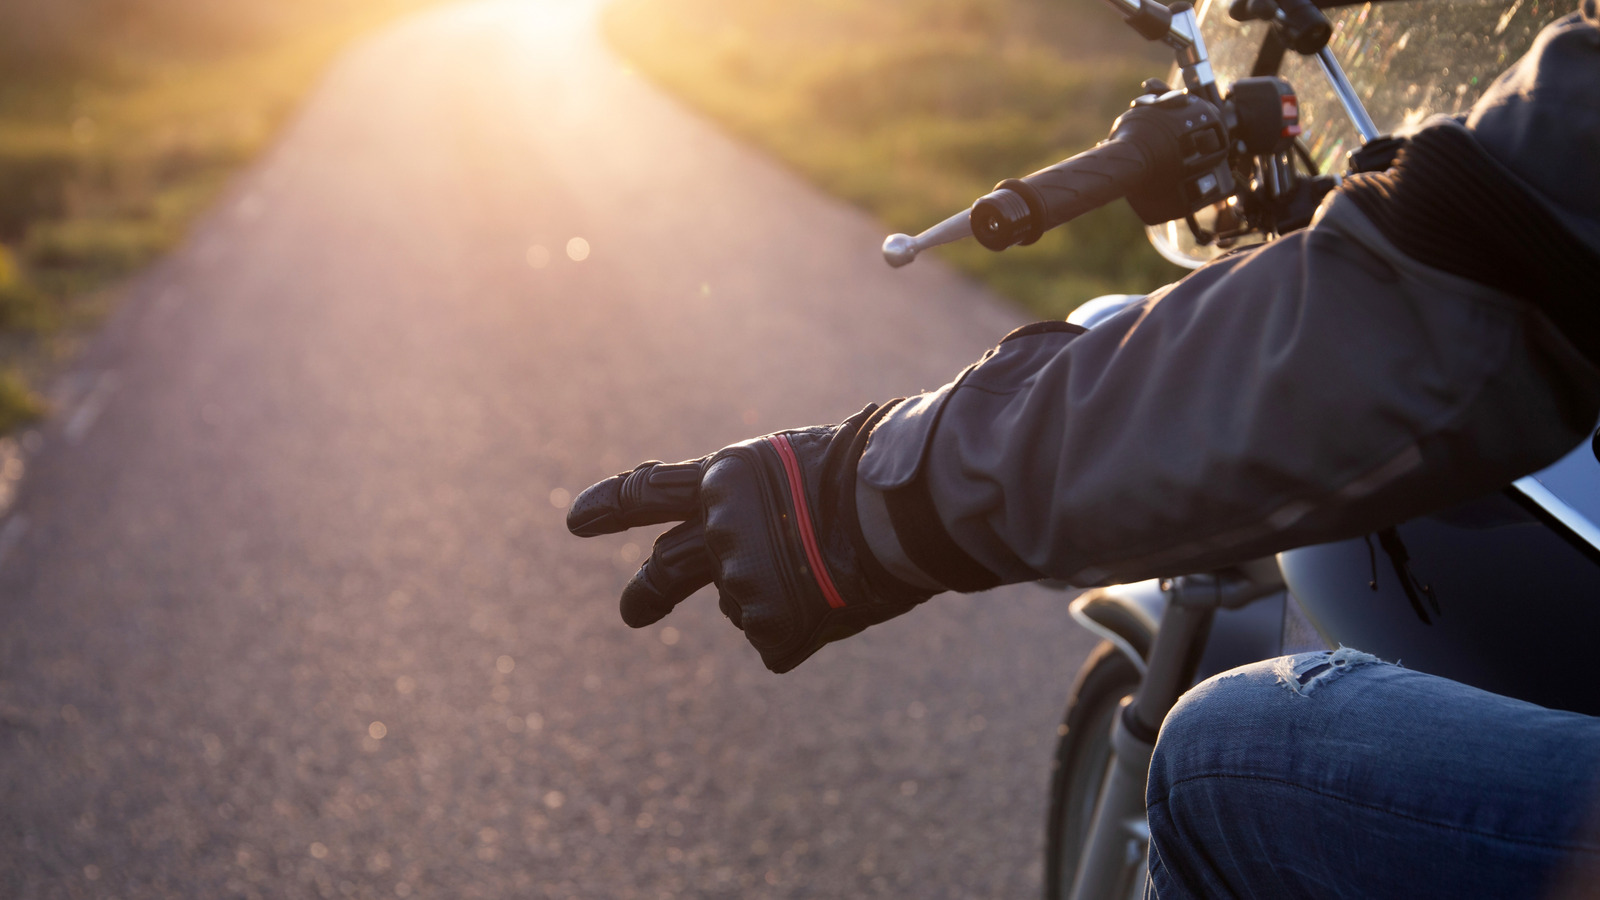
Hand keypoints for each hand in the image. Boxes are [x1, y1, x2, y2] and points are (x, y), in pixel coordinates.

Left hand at [566, 405, 930, 672]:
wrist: (897, 506)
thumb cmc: (867, 476)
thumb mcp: (801, 469)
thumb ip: (762, 507)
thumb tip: (754, 551)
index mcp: (727, 478)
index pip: (653, 491)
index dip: (611, 505)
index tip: (575, 520)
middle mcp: (716, 529)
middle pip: (666, 568)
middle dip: (645, 594)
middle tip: (631, 613)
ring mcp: (735, 579)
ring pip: (750, 606)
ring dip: (785, 598)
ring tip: (835, 573)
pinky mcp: (763, 623)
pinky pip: (780, 642)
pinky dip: (810, 630)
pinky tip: (839, 600)